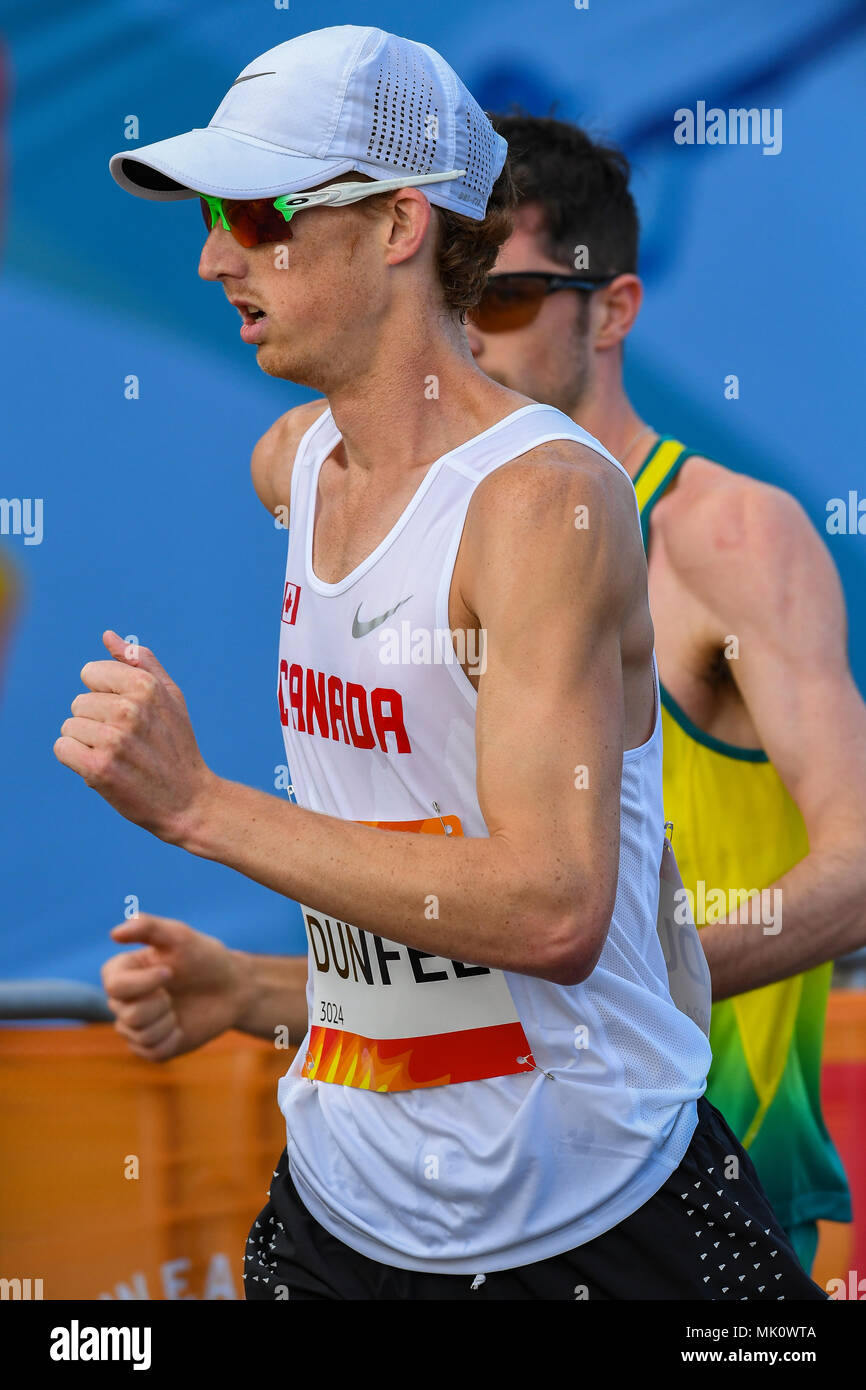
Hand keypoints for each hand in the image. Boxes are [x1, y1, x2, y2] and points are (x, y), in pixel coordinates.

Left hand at [54, 630, 216, 843]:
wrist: (188, 800)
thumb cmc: (177, 746)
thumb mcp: (170, 697)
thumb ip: (140, 663)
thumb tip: (108, 636)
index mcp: (145, 686)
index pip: (90, 673)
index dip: (105, 695)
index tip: (127, 716)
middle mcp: (128, 709)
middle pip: (78, 702)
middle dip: (96, 722)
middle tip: (127, 743)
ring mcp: (113, 739)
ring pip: (69, 726)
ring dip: (87, 743)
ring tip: (117, 756)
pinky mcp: (98, 767)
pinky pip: (62, 748)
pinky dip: (76, 760)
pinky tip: (102, 768)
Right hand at [101, 914, 245, 1060]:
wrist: (231, 987)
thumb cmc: (204, 957)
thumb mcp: (179, 936)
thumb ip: (148, 927)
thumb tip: (115, 933)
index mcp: (122, 972)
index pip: (114, 985)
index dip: (144, 982)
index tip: (170, 972)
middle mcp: (123, 1000)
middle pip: (128, 1014)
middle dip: (160, 1003)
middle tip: (174, 992)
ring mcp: (135, 1026)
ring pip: (140, 1035)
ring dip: (168, 1020)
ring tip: (178, 1008)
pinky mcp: (151, 1047)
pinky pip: (152, 1052)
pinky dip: (172, 1039)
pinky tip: (181, 1026)